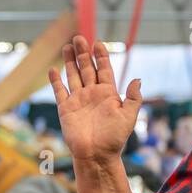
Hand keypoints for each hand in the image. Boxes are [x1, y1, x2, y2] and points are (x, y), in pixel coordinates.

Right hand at [49, 36, 141, 165]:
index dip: (101, 56)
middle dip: (83, 53)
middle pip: (87, 68)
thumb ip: (134, 98)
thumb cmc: (114, 139)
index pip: (104, 69)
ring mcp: (78, 100)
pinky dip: (56, 81)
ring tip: (68, 46)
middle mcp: (92, 94)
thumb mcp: (129, 117)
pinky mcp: (66, 108)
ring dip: (70, 61)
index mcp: (108, 94)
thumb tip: (138, 79)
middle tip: (79, 37)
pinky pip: (60, 91)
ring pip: (73, 76)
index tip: (98, 42)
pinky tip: (53, 69)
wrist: (97, 155)